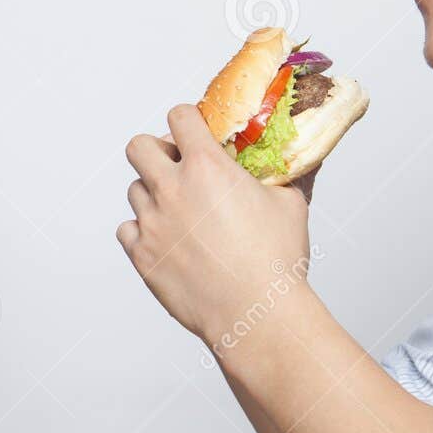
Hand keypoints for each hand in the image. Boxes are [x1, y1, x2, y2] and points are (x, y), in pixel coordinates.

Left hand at [117, 104, 317, 347]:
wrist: (257, 315)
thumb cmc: (277, 261)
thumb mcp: (291, 205)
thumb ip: (290, 174)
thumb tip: (306, 157)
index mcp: (207, 167)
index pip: (178, 116)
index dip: (187, 121)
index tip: (196, 133)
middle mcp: (172, 189)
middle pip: (138, 146)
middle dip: (156, 151)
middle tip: (177, 167)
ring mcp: (152, 223)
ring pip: (134, 189)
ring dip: (152, 194)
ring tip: (179, 211)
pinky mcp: (142, 255)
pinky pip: (126, 229)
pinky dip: (142, 231)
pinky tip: (167, 239)